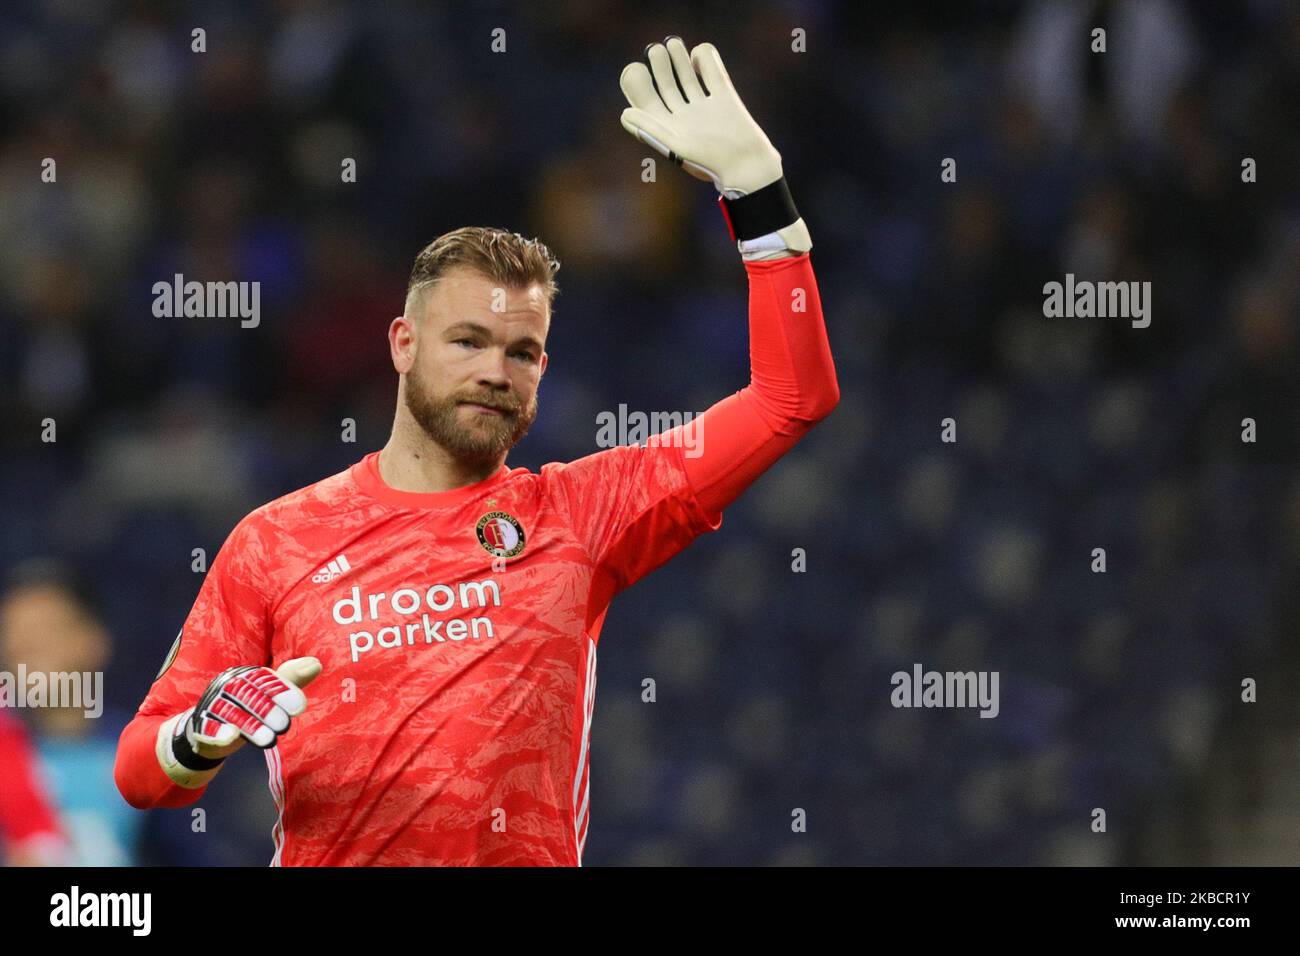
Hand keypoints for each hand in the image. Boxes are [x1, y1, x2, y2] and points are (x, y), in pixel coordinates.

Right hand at [186, 657, 321, 755]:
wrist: (208, 731)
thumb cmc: (246, 710)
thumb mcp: (268, 695)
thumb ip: (290, 681)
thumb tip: (316, 664)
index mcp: (244, 675)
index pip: (263, 679)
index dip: (282, 691)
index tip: (300, 707)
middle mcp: (226, 686)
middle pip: (246, 695)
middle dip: (267, 709)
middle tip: (284, 725)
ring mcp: (211, 706)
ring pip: (230, 713)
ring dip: (250, 726)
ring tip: (269, 739)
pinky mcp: (200, 726)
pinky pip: (207, 728)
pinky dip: (219, 733)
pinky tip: (231, 737)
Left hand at [619, 38, 782, 196]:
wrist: (746, 163)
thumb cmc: (708, 160)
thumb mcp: (675, 144)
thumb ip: (649, 128)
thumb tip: (624, 113)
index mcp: (670, 129)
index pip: (649, 102)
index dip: (641, 86)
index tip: (637, 69)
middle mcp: (686, 118)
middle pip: (668, 87)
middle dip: (660, 68)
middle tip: (655, 50)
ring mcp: (706, 108)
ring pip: (689, 78)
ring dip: (679, 60)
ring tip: (672, 43)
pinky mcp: (726, 99)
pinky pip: (713, 74)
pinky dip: (705, 60)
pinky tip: (697, 55)